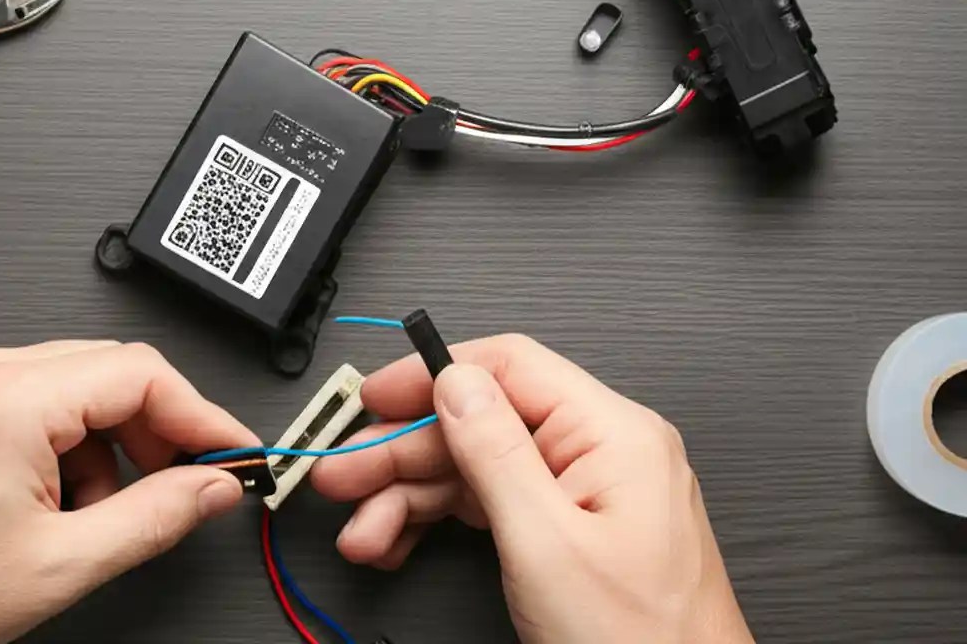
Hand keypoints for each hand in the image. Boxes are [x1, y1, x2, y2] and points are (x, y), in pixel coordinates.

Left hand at [0, 341, 258, 643]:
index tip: (230, 451)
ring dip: (103, 442)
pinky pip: (24, 396)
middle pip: (106, 371)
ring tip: (91, 513)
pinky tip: (50, 499)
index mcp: (3, 399)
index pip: (139, 373)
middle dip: (154, 430)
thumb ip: (154, 517)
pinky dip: (57, 441)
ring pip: (67, 384)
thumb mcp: (60, 566)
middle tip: (182, 483)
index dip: (200, 415)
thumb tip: (210, 488)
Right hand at [311, 335, 752, 643]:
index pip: (508, 367)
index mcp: (612, 434)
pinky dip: (440, 523)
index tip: (373, 397)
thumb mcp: (547, 545)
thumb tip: (454, 380)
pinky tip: (398, 542)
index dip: (431, 374)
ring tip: (362, 534)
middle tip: (342, 478)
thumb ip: (496, 453)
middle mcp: (601, 452)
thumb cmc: (643, 642)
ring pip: (477, 469)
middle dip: (402, 452)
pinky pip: (493, 506)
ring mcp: (585, 492)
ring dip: (408, 497)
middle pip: (481, 423)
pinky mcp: (570, 529)